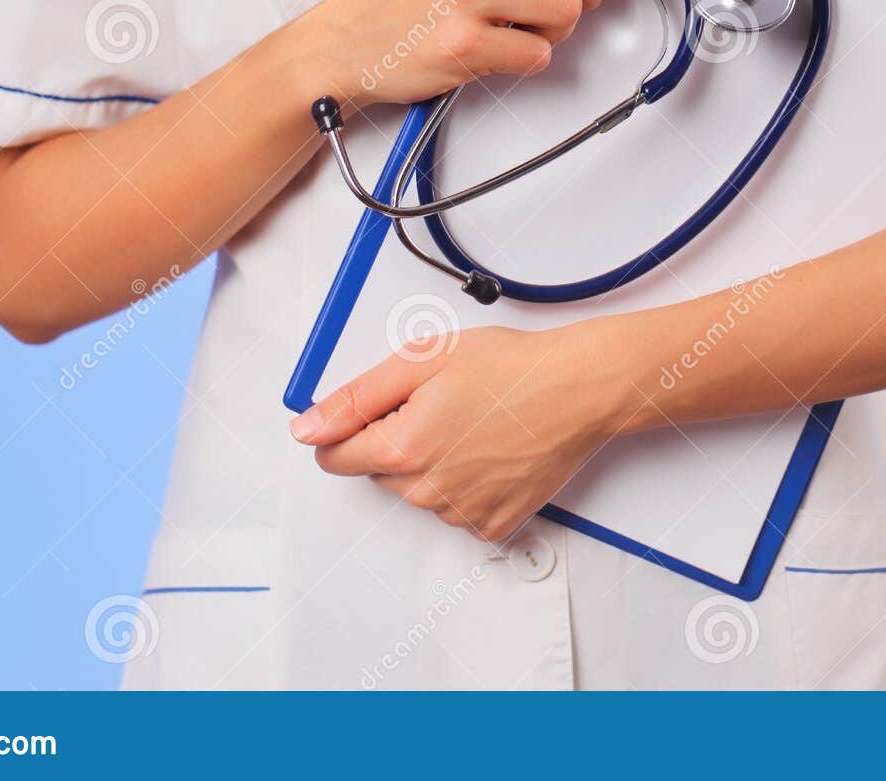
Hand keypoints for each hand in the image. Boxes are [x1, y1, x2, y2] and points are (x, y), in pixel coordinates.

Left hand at [290, 323, 633, 542]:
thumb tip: (306, 428)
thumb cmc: (510, 369)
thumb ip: (354, 398)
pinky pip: (457, 508)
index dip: (352, 426)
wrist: (579, 389)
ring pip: (418, 490)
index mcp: (401, 449)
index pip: (334, 457)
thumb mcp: (420, 361)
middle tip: (443, 404)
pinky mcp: (492, 525)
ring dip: (434, 461)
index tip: (385, 406)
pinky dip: (467, 483)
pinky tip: (491, 451)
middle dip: (398, 440)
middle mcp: (426, 491)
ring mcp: (460, 514)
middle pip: (378, 472)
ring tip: (475, 423)